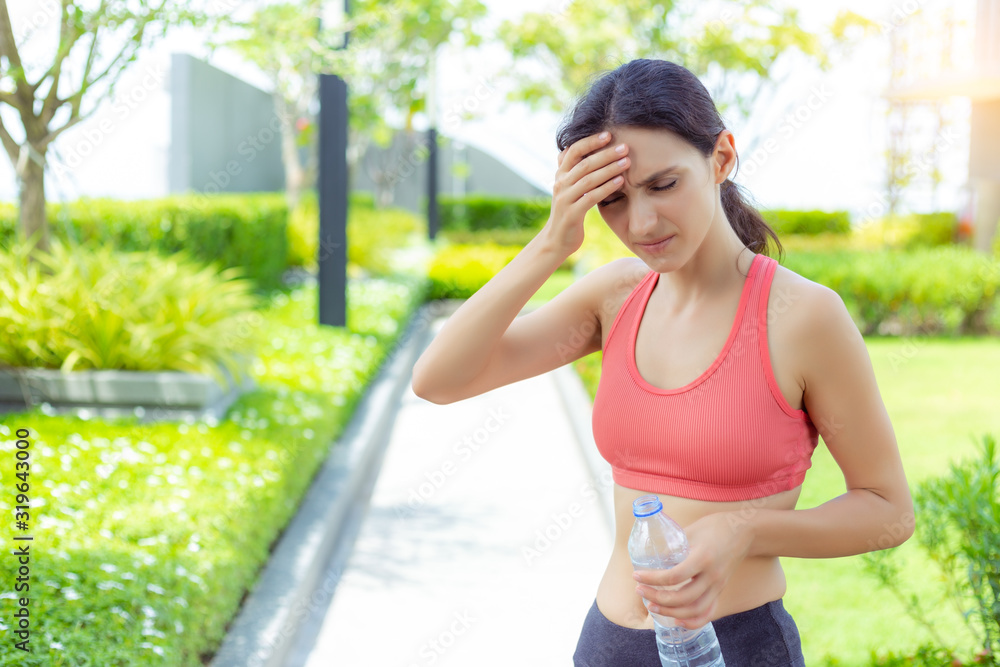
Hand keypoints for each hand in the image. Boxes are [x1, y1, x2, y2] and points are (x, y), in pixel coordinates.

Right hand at [542, 132, 629, 255]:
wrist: (557, 240)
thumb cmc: (570, 211)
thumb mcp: (570, 188)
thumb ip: (576, 171)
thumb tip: (591, 150)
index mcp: (561, 174)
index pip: (574, 150)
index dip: (590, 141)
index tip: (609, 134)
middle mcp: (560, 184)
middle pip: (584, 163)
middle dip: (606, 153)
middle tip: (625, 147)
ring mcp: (565, 199)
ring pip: (589, 179)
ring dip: (609, 169)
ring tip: (627, 162)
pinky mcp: (572, 214)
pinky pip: (591, 197)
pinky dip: (606, 188)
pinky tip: (620, 182)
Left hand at [632, 511, 753, 629]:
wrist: (744, 531)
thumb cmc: (716, 526)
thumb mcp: (691, 530)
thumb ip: (673, 544)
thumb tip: (651, 556)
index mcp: (702, 558)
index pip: (674, 576)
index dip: (652, 579)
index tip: (636, 575)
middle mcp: (712, 576)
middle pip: (682, 598)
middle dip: (657, 598)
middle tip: (640, 590)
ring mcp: (718, 586)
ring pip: (694, 610)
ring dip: (670, 612)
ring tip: (652, 606)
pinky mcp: (720, 590)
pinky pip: (708, 612)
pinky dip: (692, 621)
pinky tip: (677, 619)